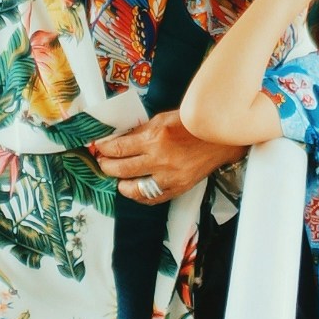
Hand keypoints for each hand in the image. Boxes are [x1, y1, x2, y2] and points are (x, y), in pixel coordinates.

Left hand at [92, 111, 239, 204]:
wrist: (219, 138)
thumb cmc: (190, 124)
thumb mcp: (161, 119)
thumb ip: (140, 131)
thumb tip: (118, 139)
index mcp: (154, 139)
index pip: (118, 149)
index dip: (104, 150)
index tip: (99, 149)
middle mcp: (160, 160)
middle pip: (121, 170)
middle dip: (106, 166)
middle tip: (102, 163)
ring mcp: (169, 178)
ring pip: (133, 189)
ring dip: (120, 184)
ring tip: (118, 177)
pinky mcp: (178, 188)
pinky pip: (152, 198)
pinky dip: (139, 195)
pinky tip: (134, 189)